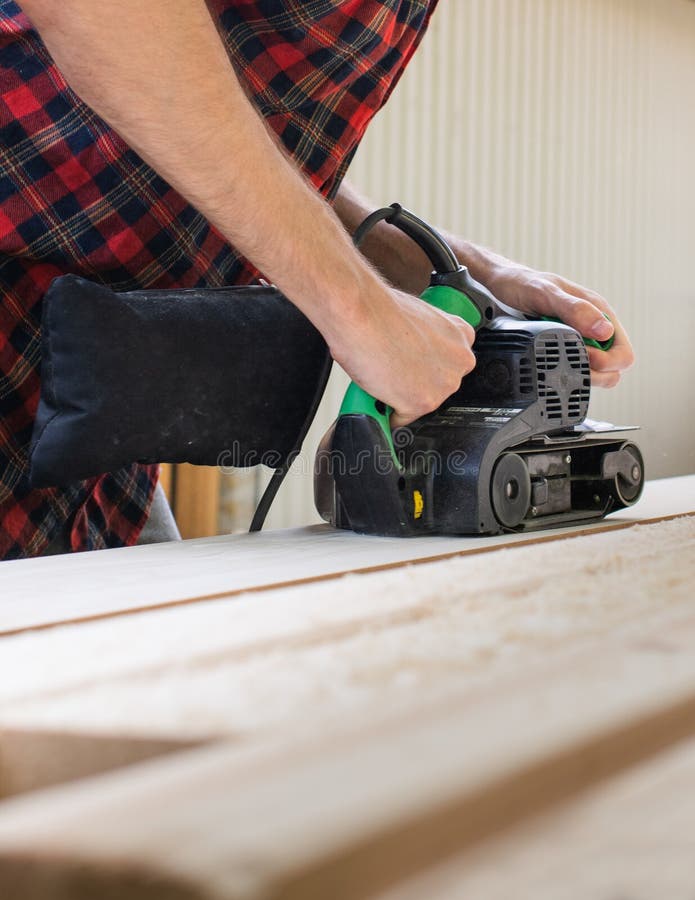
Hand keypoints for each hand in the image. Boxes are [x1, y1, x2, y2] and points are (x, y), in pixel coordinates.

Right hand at [326, 282, 476, 427]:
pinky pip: (402, 419)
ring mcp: (444, 384)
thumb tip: (418, 353)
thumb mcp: (418, 317)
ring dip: (400, 397)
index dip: (425, 367)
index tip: (412, 366)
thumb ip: (428, 338)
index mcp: (462, 335)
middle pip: (437, 386)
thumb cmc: (378, 310)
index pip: (448, 364)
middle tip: (391, 369)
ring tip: (381, 375)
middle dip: (415, 383)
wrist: (359, 313)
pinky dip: (385, 411)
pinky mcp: (422, 403)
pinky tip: (377, 390)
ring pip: (420, 403)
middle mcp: (460, 361)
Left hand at [484, 264, 634, 387]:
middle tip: (571, 363)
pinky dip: (568, 372)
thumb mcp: (546, 294)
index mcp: (599, 311)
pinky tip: (552, 364)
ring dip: (583, 374)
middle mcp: (594, 326)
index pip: (623, 353)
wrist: (502, 284)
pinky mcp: (564, 346)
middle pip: (614, 368)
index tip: (584, 357)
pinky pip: (576, 367)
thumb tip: (605, 331)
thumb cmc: (524, 283)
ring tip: (560, 363)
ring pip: (597, 372)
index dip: (607, 363)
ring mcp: (580, 338)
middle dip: (597, 373)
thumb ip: (575, 310)